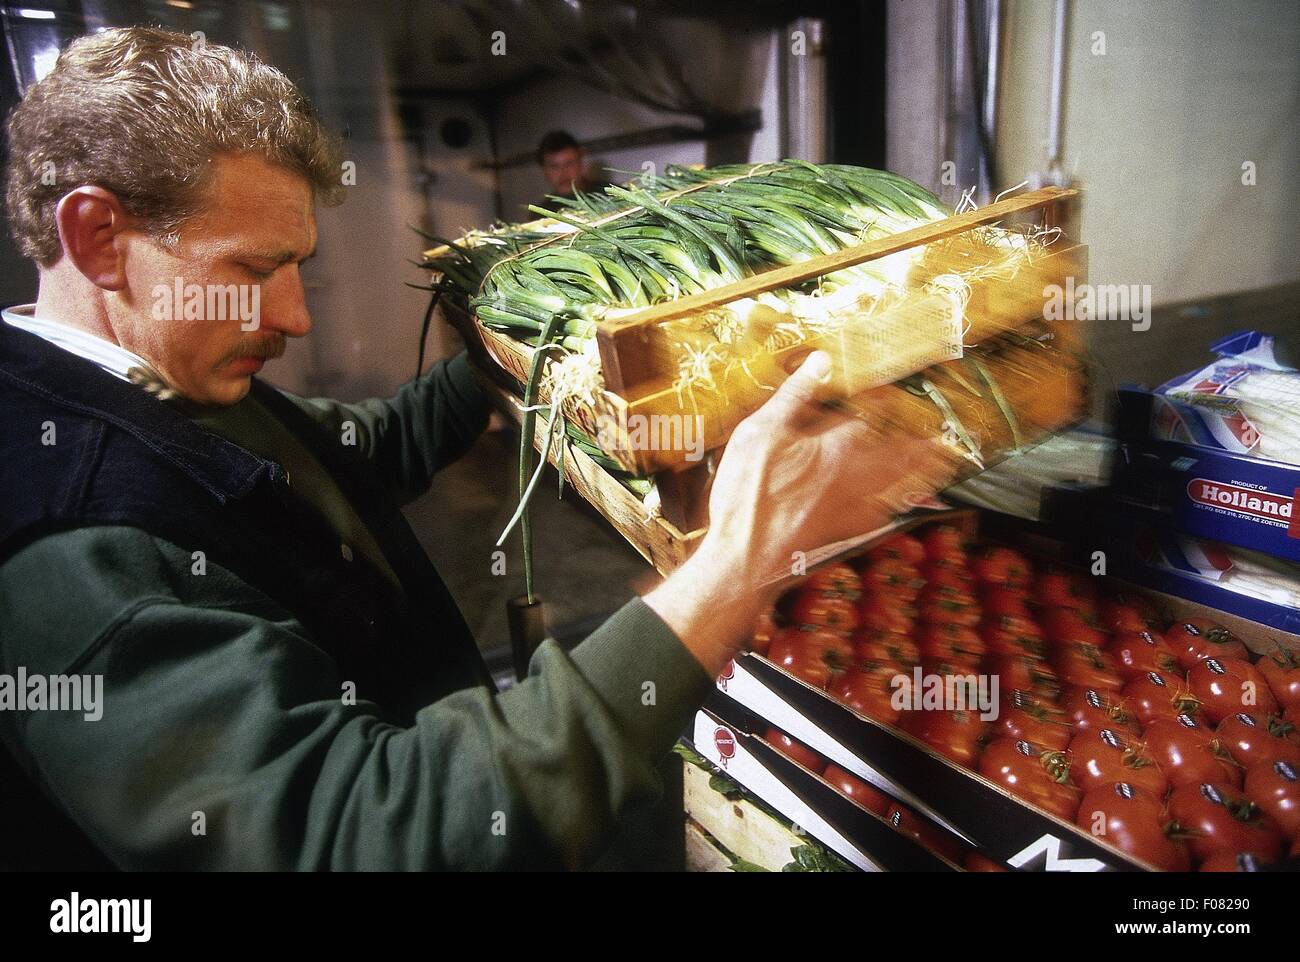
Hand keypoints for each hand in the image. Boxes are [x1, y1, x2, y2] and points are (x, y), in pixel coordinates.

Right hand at [644, 351, 958, 674]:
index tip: (896, 391)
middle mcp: (857, 475)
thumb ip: (795, 395)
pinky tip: (900, 501)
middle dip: (923, 442)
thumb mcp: (761, 431)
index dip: (889, 398)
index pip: (875, 412)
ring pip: (899, 483)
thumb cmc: (750, 492)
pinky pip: (883, 512)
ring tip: (942, 464)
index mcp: (839, 444)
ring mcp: (855, 505)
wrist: (747, 554)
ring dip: (922, 472)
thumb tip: (820, 360)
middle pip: (901, 452)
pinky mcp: (845, 528)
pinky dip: (898, 502)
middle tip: (946, 438)